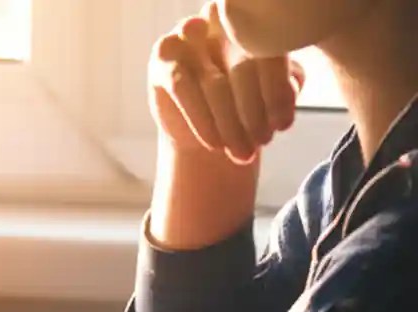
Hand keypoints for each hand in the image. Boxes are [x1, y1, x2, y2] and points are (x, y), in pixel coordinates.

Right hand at [150, 2, 304, 163]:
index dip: (278, 92)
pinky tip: (215, 142)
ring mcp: (188, 33)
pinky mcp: (163, 57)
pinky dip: (202, 119)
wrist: (209, 129)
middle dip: (255, 111)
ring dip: (231, 122)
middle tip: (263, 141)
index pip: (273, 52)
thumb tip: (291, 84)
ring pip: (215, 82)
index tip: (283, 126)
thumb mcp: (275, 91)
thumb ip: (288, 81)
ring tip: (242, 152)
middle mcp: (221, 17)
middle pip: (246, 65)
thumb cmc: (246, 102)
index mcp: (257, 18)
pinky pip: (183, 87)